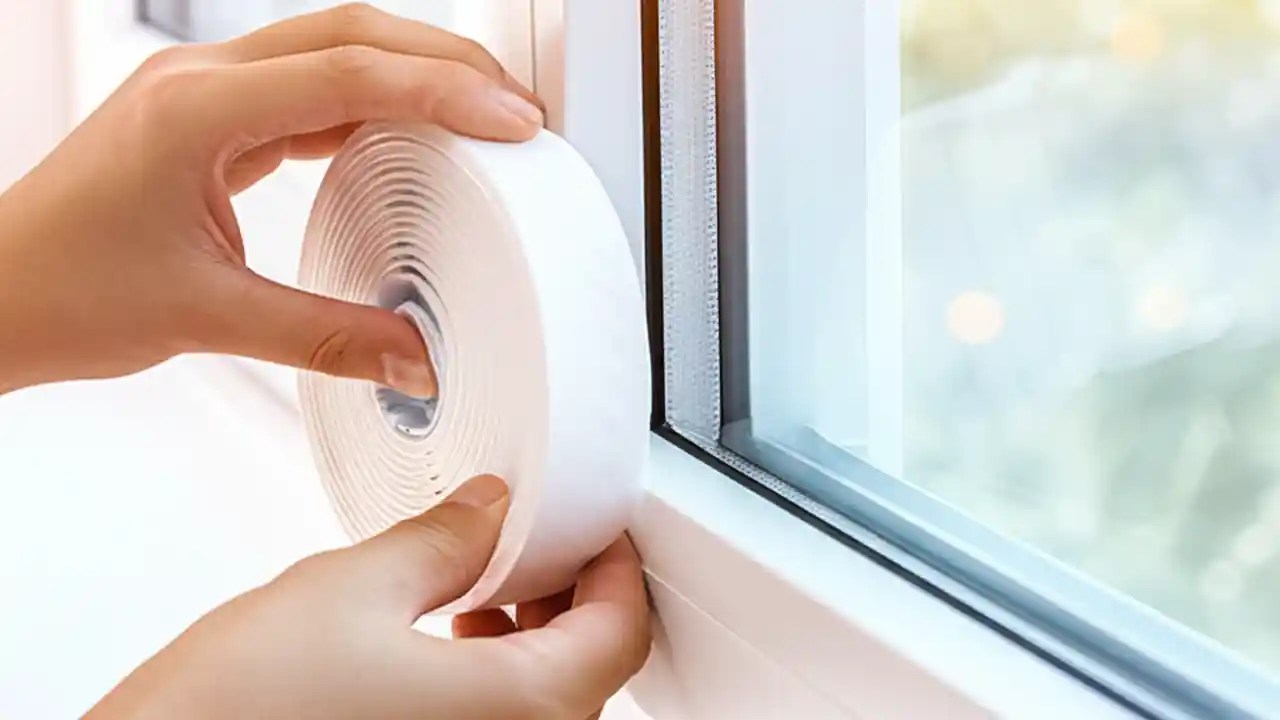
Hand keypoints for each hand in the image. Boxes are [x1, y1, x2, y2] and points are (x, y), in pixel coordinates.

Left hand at [0, 3, 542, 395]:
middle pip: (350, 31)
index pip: (347, 75)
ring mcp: (205, 94)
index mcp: (195, 111)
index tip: (510, 119)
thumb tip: (416, 357)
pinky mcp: (211, 118)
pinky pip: (310, 88)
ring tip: (482, 114)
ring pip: (333, 49)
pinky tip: (413, 135)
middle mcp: (201, 84)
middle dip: (445, 58)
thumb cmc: (63, 292)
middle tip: (516, 107)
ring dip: (414, 71)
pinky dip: (374, 103)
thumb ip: (328, 340)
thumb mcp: (210, 319)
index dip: (443, 91)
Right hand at [86, 475, 650, 719]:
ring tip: (488, 583)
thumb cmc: (239, 710)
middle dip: (574, 602)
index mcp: (518, 709)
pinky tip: (445, 636)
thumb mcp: (353, 589)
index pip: (619, 634)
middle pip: (591, 672)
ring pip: (545, 703)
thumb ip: (444, 540)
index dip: (619, 569)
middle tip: (544, 547)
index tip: (601, 531)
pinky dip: (492, 678)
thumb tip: (489, 509)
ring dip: (535, 640)